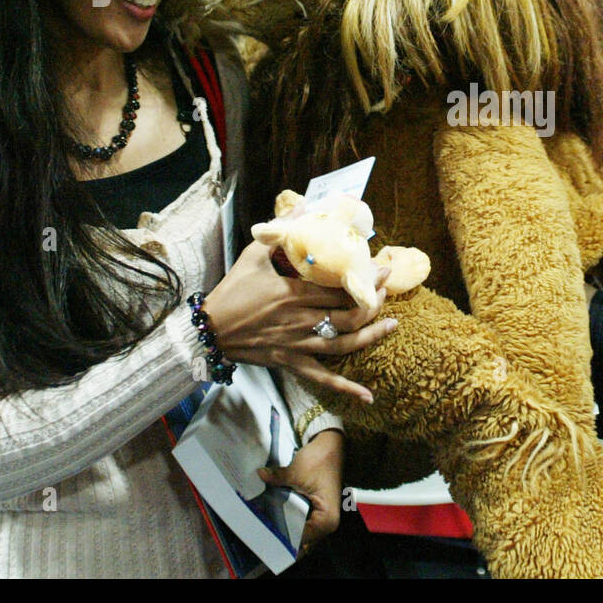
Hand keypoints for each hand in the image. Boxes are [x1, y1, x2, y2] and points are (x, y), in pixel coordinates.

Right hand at [204, 242, 395, 402]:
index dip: (364, 280)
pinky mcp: (292, 363)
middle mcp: (301, 321)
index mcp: (293, 294)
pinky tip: (367, 397)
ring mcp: (298, 345)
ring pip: (343, 344)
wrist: (210, 330)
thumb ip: (280, 233)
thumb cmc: (233, 292)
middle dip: (373, 302)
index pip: (338, 288)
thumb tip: (301, 205)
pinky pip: (323, 378)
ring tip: (392, 324)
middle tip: (386, 290)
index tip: (382, 269)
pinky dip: (346, 389)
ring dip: (371, 335)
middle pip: (348, 315)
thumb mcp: (253, 256)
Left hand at [257, 428, 344, 557]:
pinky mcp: (315, 510)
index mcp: (327, 519)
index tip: (262, 532)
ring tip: (263, 521)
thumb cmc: (320, 460)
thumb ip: (277, 479)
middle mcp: (326, 524)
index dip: (281, 536)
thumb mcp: (297, 472)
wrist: (331, 444)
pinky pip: (299, 520)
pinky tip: (272, 512)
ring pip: (298, 529)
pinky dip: (287, 516)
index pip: (300, 539)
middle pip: (300, 537)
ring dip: (283, 524)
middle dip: (280, 532)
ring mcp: (321, 517)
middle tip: (259, 528)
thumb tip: (259, 476)